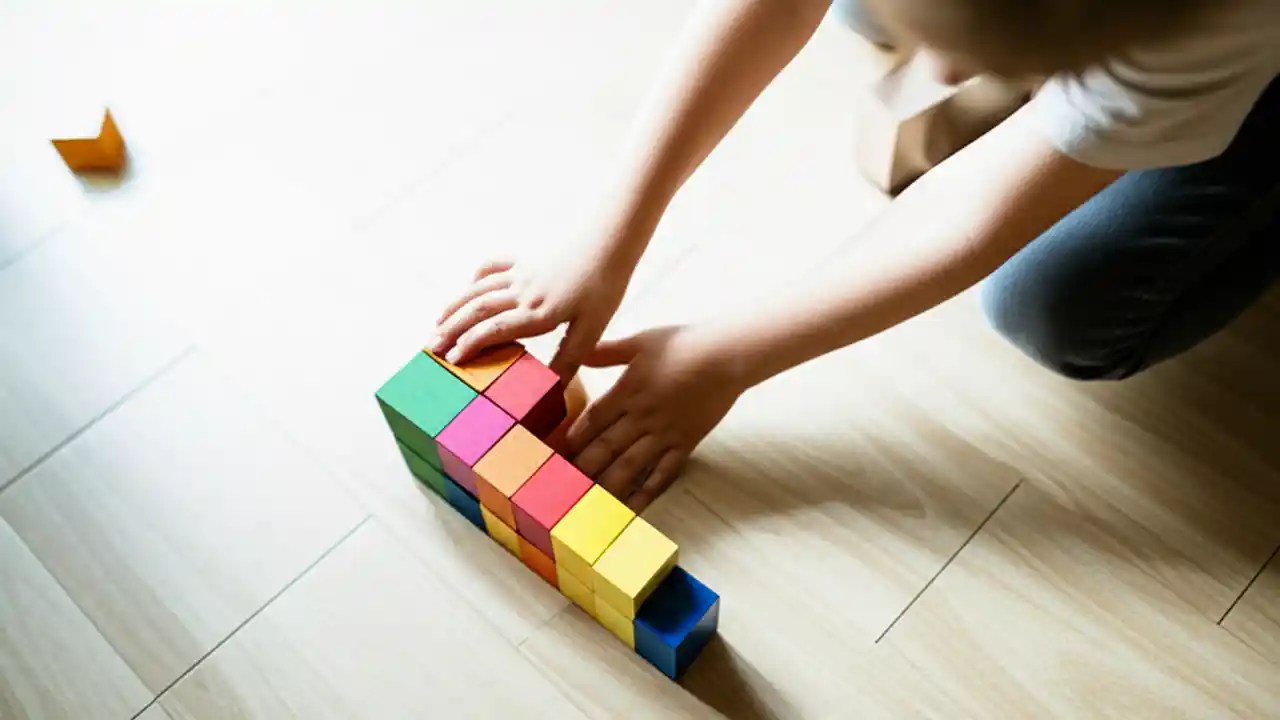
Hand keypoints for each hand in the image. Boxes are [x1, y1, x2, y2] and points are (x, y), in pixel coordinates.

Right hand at [431, 243, 630, 378]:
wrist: (610, 241)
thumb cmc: (606, 287)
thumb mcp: (591, 330)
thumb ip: (568, 360)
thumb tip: (553, 391)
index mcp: (538, 313)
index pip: (494, 330)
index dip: (470, 345)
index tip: (451, 361)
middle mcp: (523, 292)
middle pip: (477, 310)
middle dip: (451, 329)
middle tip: (431, 347)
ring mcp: (521, 272)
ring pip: (479, 289)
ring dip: (455, 305)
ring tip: (437, 322)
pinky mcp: (526, 258)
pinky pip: (493, 266)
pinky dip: (477, 277)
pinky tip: (470, 285)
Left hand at [567, 325, 747, 510]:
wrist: (728, 355)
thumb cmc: (685, 343)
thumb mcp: (641, 341)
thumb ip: (607, 352)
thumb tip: (579, 353)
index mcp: (628, 390)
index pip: (592, 420)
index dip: (572, 438)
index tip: (553, 453)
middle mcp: (642, 416)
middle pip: (606, 448)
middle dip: (582, 468)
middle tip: (561, 488)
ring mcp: (664, 434)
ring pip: (630, 466)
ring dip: (607, 487)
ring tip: (588, 505)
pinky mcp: (685, 444)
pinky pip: (663, 474)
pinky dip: (646, 493)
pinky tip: (631, 508)